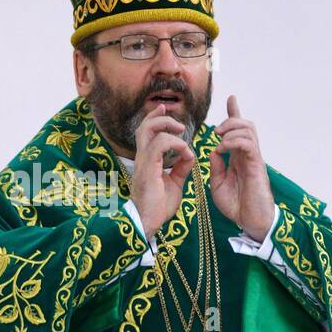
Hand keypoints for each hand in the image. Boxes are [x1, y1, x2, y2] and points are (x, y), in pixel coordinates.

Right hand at [130, 104, 195, 237]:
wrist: (147, 223)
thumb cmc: (158, 206)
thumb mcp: (175, 183)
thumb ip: (180, 168)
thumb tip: (189, 155)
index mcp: (146, 160)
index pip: (146, 132)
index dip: (155, 117)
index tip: (165, 108)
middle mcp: (142, 158)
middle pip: (145, 126)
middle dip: (161, 118)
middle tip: (179, 125)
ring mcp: (143, 162)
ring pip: (150, 131)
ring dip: (169, 129)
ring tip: (183, 136)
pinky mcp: (147, 169)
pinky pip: (159, 145)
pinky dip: (175, 144)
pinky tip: (185, 152)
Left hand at [209, 95, 274, 241]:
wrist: (250, 222)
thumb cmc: (237, 205)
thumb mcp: (218, 184)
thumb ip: (216, 166)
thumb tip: (213, 151)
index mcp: (239, 157)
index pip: (238, 130)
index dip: (235, 113)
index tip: (231, 98)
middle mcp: (248, 154)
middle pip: (245, 124)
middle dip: (231, 118)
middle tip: (215, 130)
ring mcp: (254, 159)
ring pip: (248, 130)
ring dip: (231, 128)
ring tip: (218, 138)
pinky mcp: (256, 165)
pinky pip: (248, 144)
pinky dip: (233, 141)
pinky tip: (222, 149)